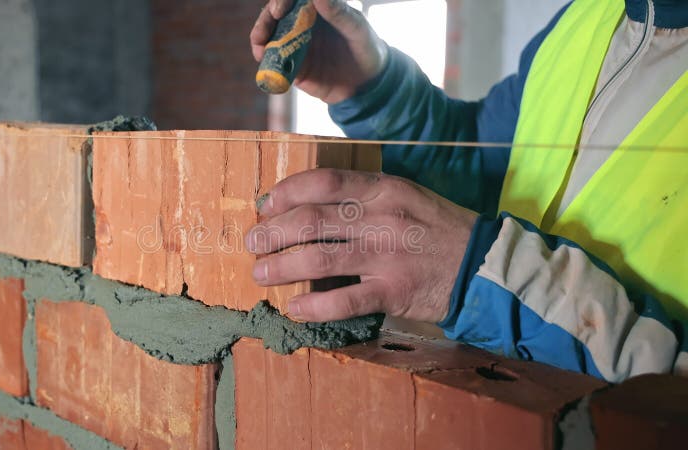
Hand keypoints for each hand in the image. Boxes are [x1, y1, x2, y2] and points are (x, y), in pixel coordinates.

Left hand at [245, 169, 477, 322]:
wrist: (485, 264)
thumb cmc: (438, 229)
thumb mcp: (405, 197)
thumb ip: (363, 198)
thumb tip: (310, 205)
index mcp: (383, 189)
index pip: (323, 182)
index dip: (285, 193)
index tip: (264, 205)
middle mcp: (382, 218)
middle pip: (311, 220)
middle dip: (272, 232)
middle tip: (253, 243)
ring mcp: (388, 255)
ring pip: (319, 258)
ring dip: (281, 267)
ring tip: (260, 274)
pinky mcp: (395, 291)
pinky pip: (345, 300)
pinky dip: (314, 306)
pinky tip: (296, 308)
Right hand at [250, 0, 387, 103]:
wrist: (369, 83)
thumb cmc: (366, 48)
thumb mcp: (357, 29)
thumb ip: (339, 13)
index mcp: (316, 10)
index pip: (293, 0)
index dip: (281, 1)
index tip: (280, 9)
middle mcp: (302, 25)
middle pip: (274, 17)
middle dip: (265, 21)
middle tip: (263, 30)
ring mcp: (296, 46)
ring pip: (269, 39)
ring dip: (260, 41)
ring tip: (260, 49)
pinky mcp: (294, 68)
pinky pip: (275, 64)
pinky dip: (267, 63)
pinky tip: (267, 64)